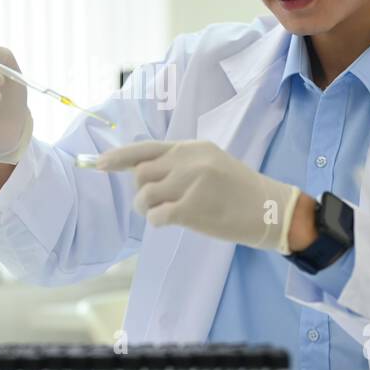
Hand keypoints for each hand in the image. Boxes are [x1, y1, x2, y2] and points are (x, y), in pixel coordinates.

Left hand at [95, 140, 301, 251]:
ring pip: (144, 197)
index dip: (118, 157)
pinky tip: (172, 221)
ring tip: (164, 213)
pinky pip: (157, 216)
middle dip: (141, 191)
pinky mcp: (192, 208)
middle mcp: (188, 161)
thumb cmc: (240, 190)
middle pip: (140, 175)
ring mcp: (190, 184)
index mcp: (191, 148)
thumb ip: (180, 164)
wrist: (270, 209)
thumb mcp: (211, 163)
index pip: (145, 149)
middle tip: (155, 204)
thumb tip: (144, 174)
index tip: (99, 164)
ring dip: (147, 209)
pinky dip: (159, 221)